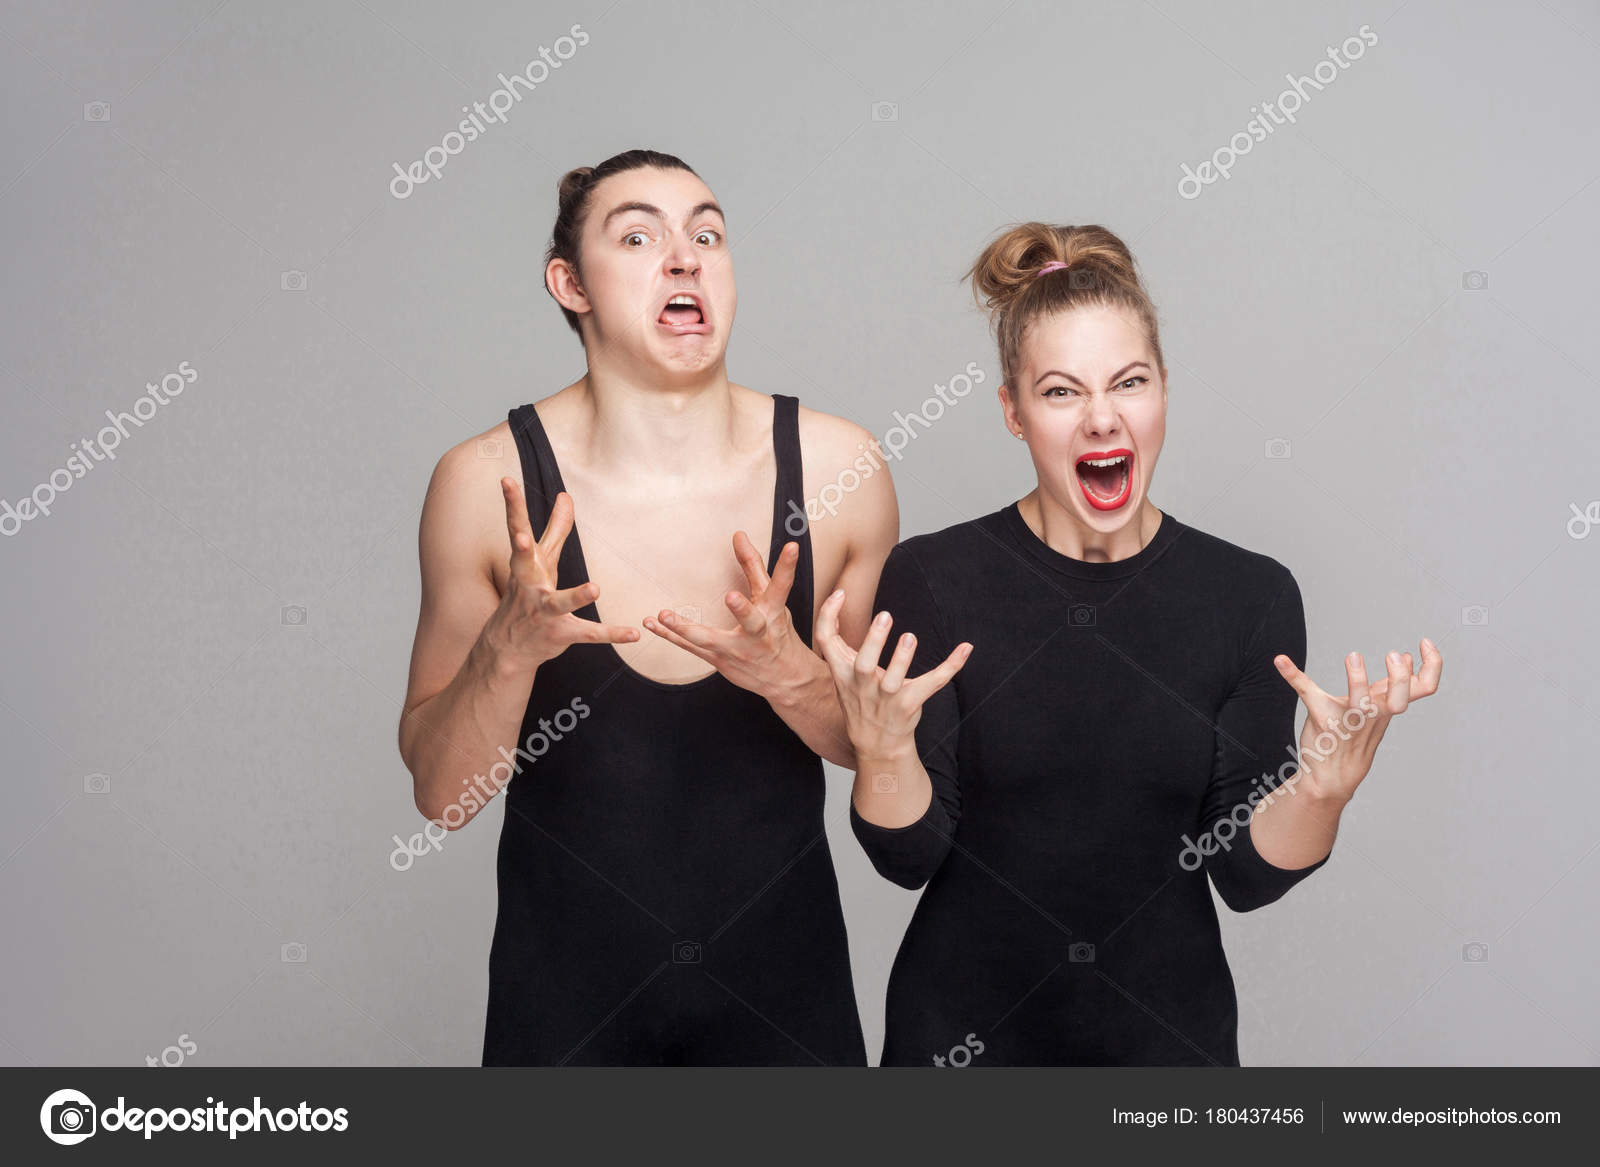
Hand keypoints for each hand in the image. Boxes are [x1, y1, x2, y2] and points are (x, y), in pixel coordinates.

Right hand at [485, 479, 639, 672]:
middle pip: (525, 562)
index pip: (517, 528)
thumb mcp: (541, 561)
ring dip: (575, 596)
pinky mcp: (561, 633)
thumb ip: (556, 528)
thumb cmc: (528, 593)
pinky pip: (589, 634)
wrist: (509, 647)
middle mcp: (530, 585)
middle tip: (521, 537)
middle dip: (521, 548)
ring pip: (558, 603)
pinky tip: (633, 633)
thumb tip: (566, 495)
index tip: (506, 479)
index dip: (512, 504)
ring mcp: (544, 611)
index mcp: (526, 563)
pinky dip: (612, 634)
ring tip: (594, 588)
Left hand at [641, 530, 806, 695]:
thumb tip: (738, 535)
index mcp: (774, 613)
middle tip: (732, 596)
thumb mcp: (771, 600)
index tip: (793, 547)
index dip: (787, 566)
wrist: (784, 678)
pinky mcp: (718, 659)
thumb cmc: (777, 633)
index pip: (782, 586)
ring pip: (710, 640)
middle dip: (743, 610)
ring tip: (664, 615)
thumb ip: (753, 566)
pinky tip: (651, 623)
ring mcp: (737, 650)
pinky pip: (691, 647)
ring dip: (685, 628)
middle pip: (752, 621)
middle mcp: (758, 633)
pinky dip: (669, 636)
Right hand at [814, 587, 971, 761]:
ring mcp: (887, 698)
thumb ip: (838, 642)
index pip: (826, 640)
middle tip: (886, 615)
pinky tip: (965, 648)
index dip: (828, 615)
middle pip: (863, 663)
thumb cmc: (860, 700)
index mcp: (843, 672)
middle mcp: (862, 685)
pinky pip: (933, 683)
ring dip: (902, 659)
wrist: (876, 745)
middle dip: (874, 640)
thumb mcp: (842, 673)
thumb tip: (837, 597)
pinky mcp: (909, 704)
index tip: (839, 593)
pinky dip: (951, 665)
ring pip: (894, 680)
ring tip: (910, 637)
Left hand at [1272, 638, 1442, 802]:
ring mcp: (1348, 720)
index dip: (1432, 664)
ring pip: (1361, 702)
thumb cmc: (1357, 737)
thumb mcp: (1379, 710)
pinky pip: (1308, 694)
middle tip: (1394, 654)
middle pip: (1399, 697)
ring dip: (1359, 680)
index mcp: (1389, 707)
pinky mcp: (1322, 719)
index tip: (1425, 642)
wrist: (1333, 776)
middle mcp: (1373, 714)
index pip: (1425, 686)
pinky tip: (1280, 661)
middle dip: (1400, 677)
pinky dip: (1293, 675)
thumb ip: (1391, 685)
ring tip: (1353, 656)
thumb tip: (1405, 657)